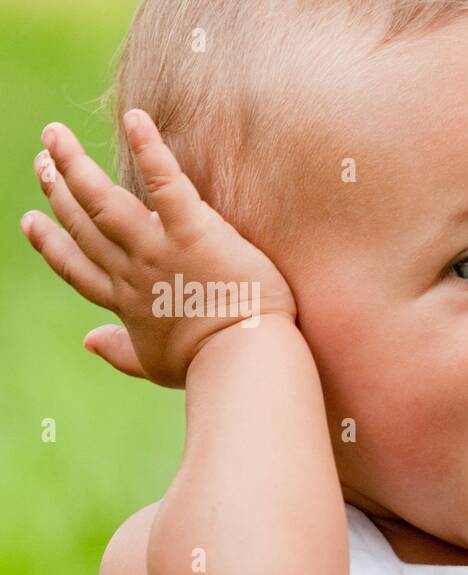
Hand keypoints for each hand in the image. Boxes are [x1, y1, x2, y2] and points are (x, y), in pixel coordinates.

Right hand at [20, 110, 296, 387]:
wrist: (242, 362)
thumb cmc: (210, 367)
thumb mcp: (157, 366)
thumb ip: (121, 352)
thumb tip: (88, 341)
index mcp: (127, 304)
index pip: (78, 269)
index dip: (51, 244)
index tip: (30, 222)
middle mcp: (133, 272)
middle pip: (84, 225)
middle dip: (58, 191)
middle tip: (42, 159)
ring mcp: (159, 250)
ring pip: (103, 201)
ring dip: (75, 165)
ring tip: (55, 134)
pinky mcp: (195, 232)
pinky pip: (166, 183)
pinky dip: (150, 149)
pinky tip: (136, 118)